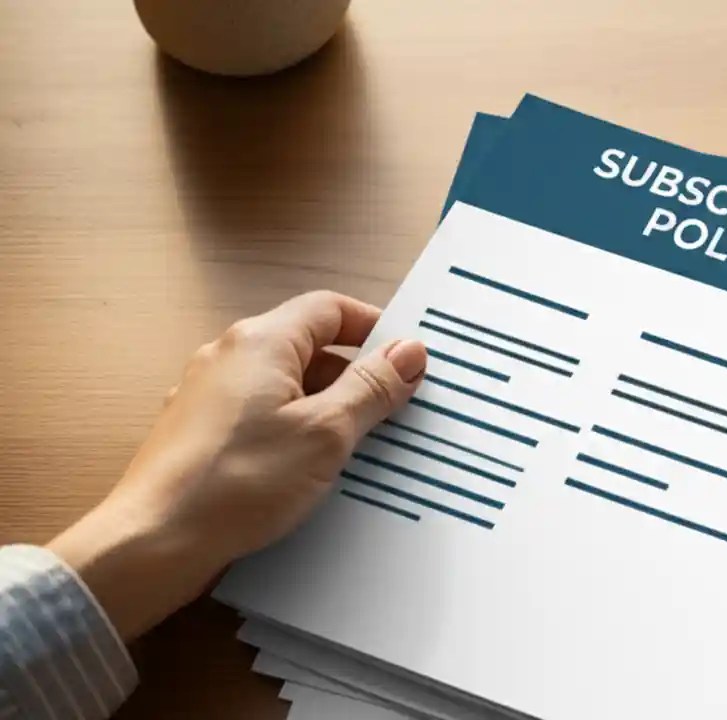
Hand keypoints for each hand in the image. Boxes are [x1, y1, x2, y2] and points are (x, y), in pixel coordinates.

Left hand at [48, 291, 426, 639]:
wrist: (153, 541)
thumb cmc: (240, 481)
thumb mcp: (327, 432)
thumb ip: (371, 388)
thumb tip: (409, 350)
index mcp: (261, 341)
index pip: (330, 309)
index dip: (374, 328)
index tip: (407, 360)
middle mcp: (229, 355)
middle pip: (308, 346)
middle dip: (354, 375)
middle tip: (393, 411)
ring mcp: (208, 394)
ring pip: (284, 385)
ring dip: (325, 407)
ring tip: (358, 447)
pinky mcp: (199, 432)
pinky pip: (261, 415)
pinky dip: (293, 430)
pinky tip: (309, 469)